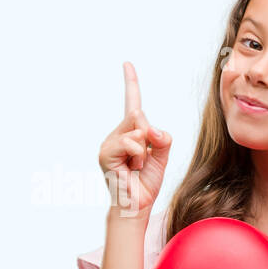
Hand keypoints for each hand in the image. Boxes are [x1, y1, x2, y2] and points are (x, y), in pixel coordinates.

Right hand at [97, 61, 172, 218]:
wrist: (136, 204)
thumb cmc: (146, 182)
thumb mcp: (162, 157)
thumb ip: (162, 138)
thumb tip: (149, 126)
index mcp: (130, 133)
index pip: (132, 104)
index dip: (131, 83)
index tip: (127, 64)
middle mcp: (116, 135)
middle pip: (138, 116)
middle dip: (150, 134)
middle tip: (145, 157)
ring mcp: (108, 143)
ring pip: (136, 129)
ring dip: (145, 148)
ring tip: (138, 165)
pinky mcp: (105, 153)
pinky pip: (131, 143)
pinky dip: (139, 154)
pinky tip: (133, 167)